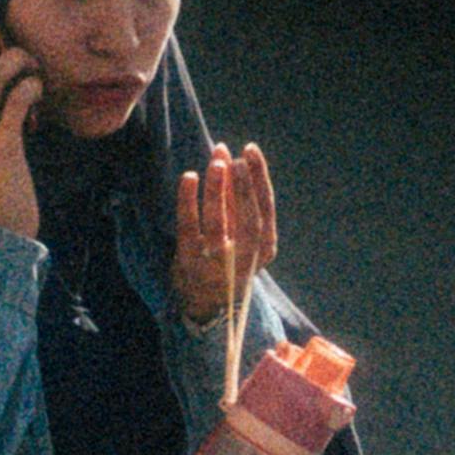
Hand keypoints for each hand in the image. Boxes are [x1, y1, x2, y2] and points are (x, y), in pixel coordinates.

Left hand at [170, 140, 276, 326]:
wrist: (206, 304)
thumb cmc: (227, 257)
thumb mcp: (240, 232)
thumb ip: (236, 199)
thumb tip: (226, 156)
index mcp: (265, 248)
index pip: (266, 209)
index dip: (259, 178)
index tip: (250, 150)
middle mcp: (245, 259)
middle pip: (249, 218)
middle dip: (244, 185)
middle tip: (235, 157)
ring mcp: (217, 263)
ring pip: (219, 223)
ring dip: (218, 190)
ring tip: (216, 162)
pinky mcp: (190, 262)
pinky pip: (189, 227)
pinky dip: (188, 201)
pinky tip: (189, 177)